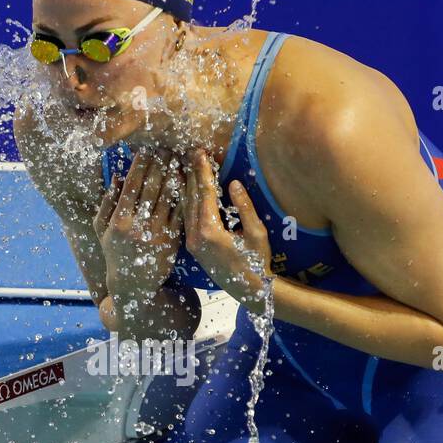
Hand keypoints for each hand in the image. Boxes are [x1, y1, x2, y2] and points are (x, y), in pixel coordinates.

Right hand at [93, 148, 185, 302]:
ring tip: (180, 158)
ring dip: (175, 175)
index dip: (140, 165)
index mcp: (119, 221)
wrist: (133, 285)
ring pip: (168, 197)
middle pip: (151, 187)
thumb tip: (117, 176)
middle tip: (168, 147)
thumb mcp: (101, 231)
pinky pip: (180, 212)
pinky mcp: (173, 240)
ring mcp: (157, 233)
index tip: (146, 149)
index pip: (131, 185)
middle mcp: (138, 226)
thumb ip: (106, 203)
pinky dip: (185, 195)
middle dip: (160, 164)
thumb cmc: (115, 253)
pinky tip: (188, 181)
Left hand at [182, 148, 273, 310]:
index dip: (203, 171)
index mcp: (209, 231)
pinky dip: (186, 201)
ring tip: (185, 165)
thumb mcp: (256, 232)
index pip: (205, 193)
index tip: (200, 152)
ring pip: (185, 208)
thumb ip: (244, 207)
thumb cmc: (257, 261)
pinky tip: (186, 189)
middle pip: (190, 197)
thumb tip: (233, 183)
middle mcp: (195, 236)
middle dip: (191, 174)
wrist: (249, 290)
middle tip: (190, 152)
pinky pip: (186, 218)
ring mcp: (191, 243)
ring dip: (186, 186)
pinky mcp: (192, 247)